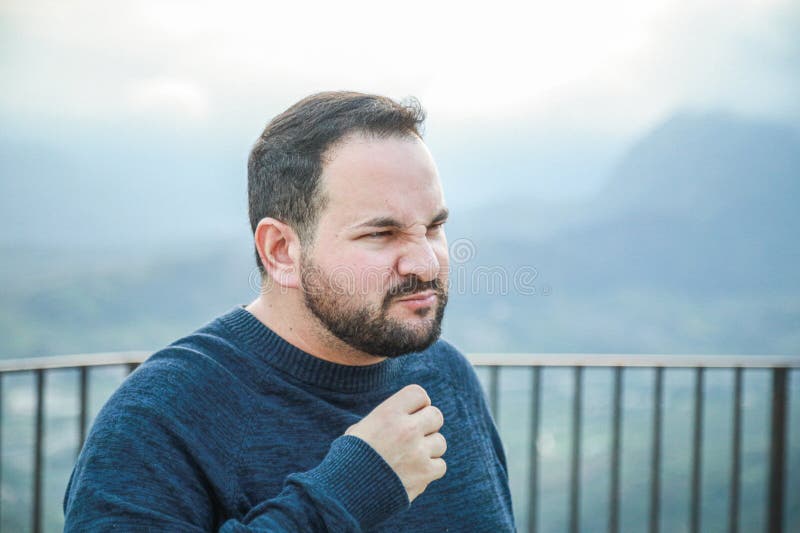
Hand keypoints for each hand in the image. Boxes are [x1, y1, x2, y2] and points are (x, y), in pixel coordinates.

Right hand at [345, 384, 446, 501]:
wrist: (343, 494)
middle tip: (415, 436)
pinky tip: (415, 472)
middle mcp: (406, 429)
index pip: (418, 393)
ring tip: (411, 457)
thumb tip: (401, 416)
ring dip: (429, 449)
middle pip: (436, 415)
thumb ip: (383, 420)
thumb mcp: (359, 430)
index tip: (411, 414)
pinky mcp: (424, 474)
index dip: (417, 403)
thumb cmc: (348, 460)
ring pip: (440, 442)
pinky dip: (430, 469)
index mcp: (388, 413)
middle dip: (427, 424)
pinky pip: (441, 465)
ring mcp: (418, 452)